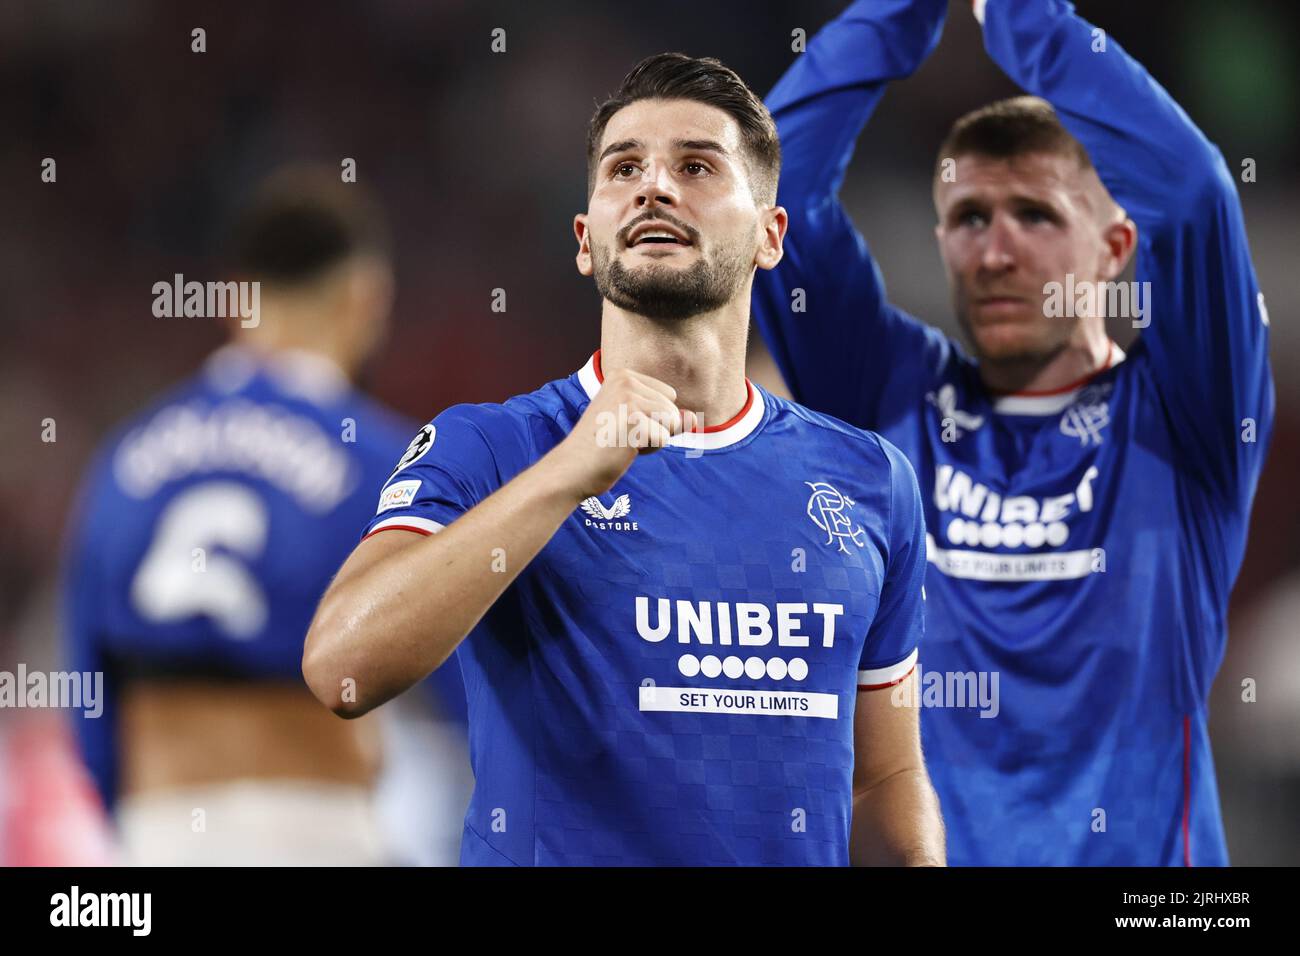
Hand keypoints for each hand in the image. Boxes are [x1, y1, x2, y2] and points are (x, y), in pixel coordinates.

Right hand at [546, 367, 697, 498]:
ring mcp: (628, 398)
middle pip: (673, 409)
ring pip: (672, 422)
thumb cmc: (603, 447)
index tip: (624, 425)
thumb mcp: (637, 425)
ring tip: (623, 441)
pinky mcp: (633, 419)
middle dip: (656, 430)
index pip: (669, 396)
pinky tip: (623, 449)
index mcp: (623, 375)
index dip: (654, 419)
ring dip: (653, 440)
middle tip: (622, 437)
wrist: (573, 468)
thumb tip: (695, 418)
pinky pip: (664, 439)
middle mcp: (626, 380)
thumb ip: (666, 418)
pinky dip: (648, 450)